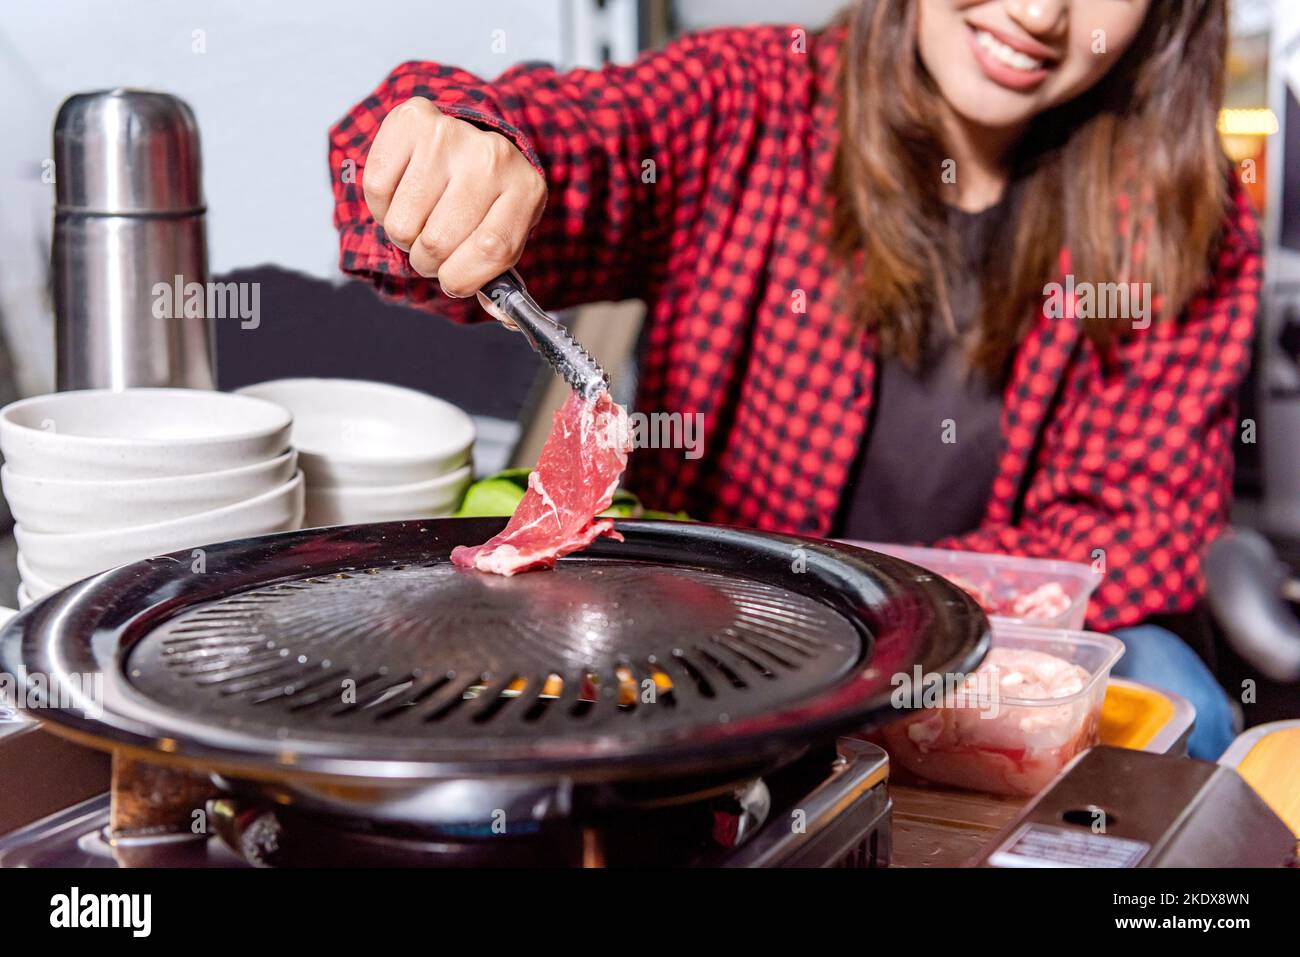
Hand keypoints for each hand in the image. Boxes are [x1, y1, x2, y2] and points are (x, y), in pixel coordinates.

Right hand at [362, 97, 545, 297]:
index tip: (453, 280)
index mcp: (526, 189)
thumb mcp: (503, 235)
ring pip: (402, 223)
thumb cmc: (485, 202)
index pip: (491, 250)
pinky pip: (377, 190)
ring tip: (420, 220)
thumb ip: (500, 280)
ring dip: (404, 236)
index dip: (463, 279)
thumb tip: (507, 319)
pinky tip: (402, 195)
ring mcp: (451, 134)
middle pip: (439, 241)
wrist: (469, 140)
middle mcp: (492, 156)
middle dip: (428, 260)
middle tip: (433, 248)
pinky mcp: (411, 120)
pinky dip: (381, 207)